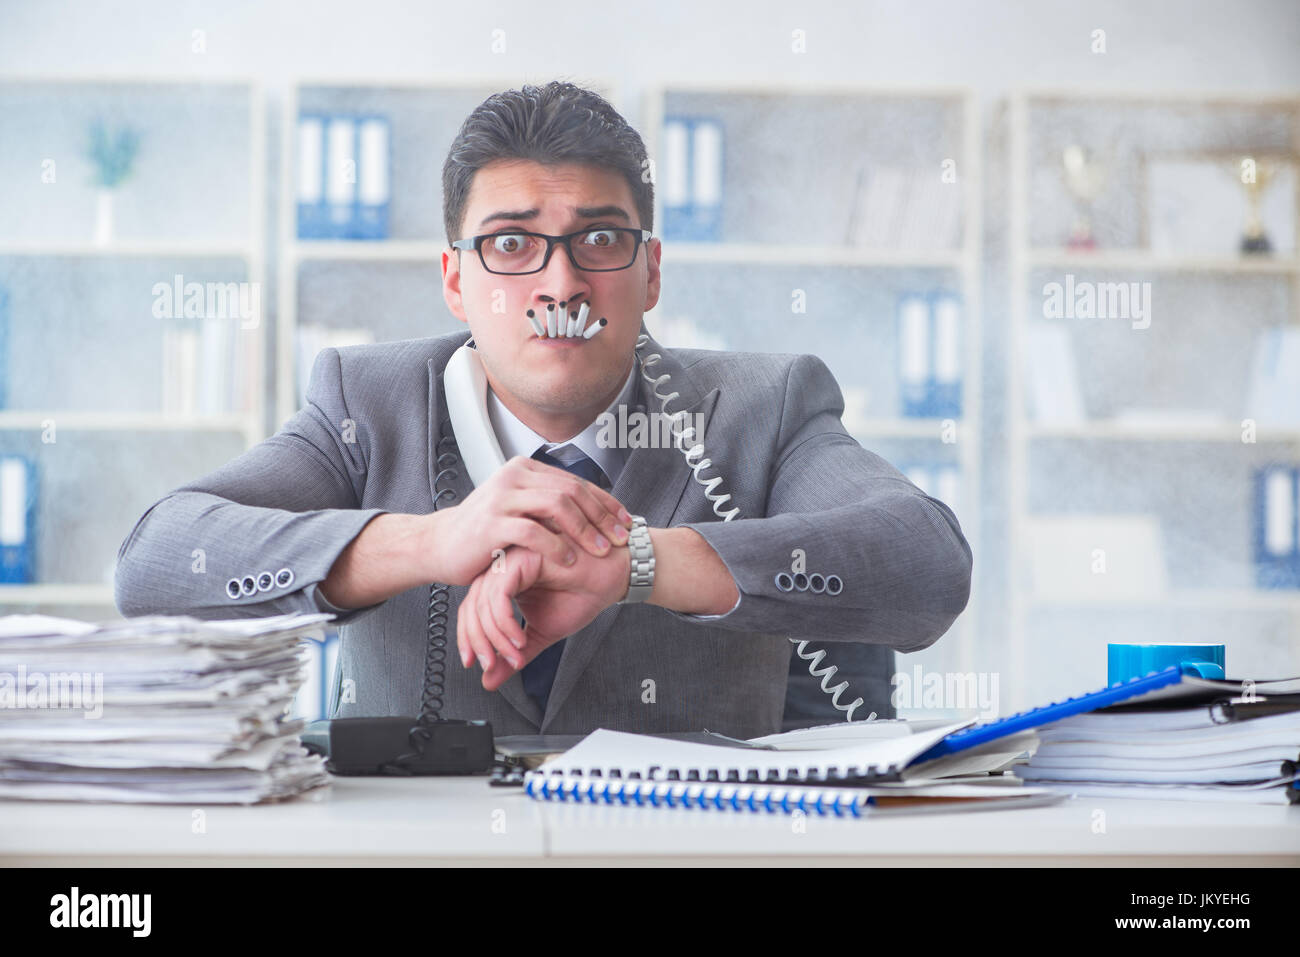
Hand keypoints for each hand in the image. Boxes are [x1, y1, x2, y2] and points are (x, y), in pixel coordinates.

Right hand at [429, 454, 629, 585]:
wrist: (438, 545)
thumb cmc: (482, 532)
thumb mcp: (518, 509)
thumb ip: (547, 504)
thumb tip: (590, 510)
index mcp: (525, 470)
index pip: (576, 481)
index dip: (606, 503)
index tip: (626, 523)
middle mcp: (514, 476)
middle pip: (572, 490)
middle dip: (601, 516)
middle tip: (620, 539)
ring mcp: (502, 498)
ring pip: (557, 505)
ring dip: (584, 529)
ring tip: (600, 550)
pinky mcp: (491, 523)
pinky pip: (533, 531)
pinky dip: (557, 546)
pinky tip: (570, 562)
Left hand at [457, 540, 629, 690]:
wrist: (611, 578)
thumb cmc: (581, 596)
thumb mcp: (540, 634)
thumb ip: (513, 655)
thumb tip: (489, 681)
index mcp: (502, 583)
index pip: (472, 612)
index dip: (470, 640)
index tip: (479, 665)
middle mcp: (501, 570)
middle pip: (471, 607)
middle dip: (479, 642)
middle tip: (491, 666)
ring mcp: (509, 561)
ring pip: (483, 603)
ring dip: (496, 637)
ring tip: (516, 656)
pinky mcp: (521, 558)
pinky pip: (499, 595)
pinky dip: (505, 623)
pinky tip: (520, 638)